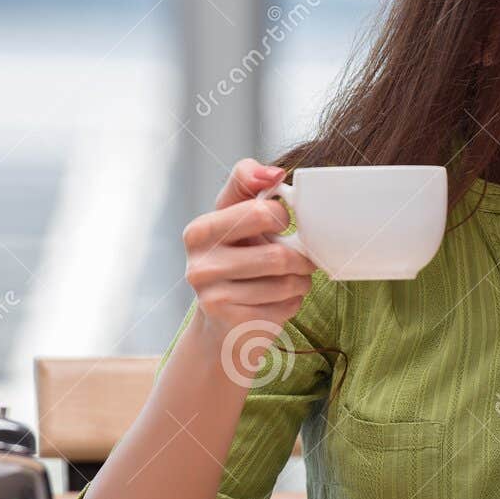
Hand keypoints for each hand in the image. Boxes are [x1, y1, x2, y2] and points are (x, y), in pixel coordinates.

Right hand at [181, 158, 317, 344]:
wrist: (222, 324)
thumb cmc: (235, 259)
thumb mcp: (233, 214)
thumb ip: (247, 182)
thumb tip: (273, 173)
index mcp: (199, 231)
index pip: (261, 213)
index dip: (282, 217)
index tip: (280, 224)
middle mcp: (199, 265)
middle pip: (277, 255)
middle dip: (300, 257)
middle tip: (300, 259)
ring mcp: (213, 298)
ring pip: (285, 283)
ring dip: (300, 281)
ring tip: (291, 280)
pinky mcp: (234, 325)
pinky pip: (285, 307)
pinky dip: (292, 303)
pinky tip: (278, 302)